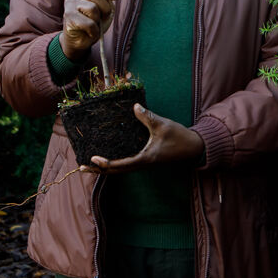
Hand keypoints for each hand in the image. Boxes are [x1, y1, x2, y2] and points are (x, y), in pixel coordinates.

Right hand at [60, 0, 117, 61]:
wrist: (82, 40)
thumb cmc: (94, 22)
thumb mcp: (104, 7)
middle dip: (106, 9)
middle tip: (104, 17)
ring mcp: (69, 4)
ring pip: (92, 8)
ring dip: (99, 20)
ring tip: (95, 25)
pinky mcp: (68, 17)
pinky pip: (88, 22)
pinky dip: (94, 30)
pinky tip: (91, 32)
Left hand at [83, 103, 204, 173]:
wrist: (195, 149)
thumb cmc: (180, 138)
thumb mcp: (163, 125)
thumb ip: (148, 116)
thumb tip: (134, 106)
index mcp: (144, 159)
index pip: (120, 165)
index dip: (105, 163)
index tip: (92, 158)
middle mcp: (142, 164)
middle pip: (116, 172)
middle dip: (99, 170)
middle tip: (82, 166)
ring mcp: (144, 163)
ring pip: (121, 170)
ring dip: (105, 168)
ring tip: (91, 164)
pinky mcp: (147, 160)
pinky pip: (127, 165)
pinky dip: (115, 164)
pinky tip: (109, 158)